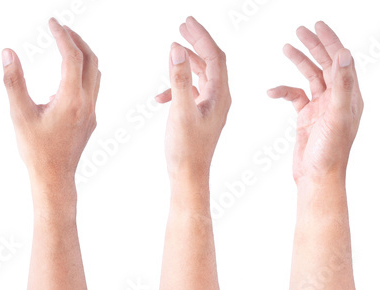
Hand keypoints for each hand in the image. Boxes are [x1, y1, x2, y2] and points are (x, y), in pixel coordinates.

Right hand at [2, 19, 98, 190]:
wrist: (54, 177)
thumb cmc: (35, 149)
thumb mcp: (19, 114)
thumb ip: (13, 81)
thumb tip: (8, 52)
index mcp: (71, 99)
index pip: (72, 56)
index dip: (62, 35)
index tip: (51, 22)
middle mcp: (87, 103)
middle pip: (90, 59)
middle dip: (76, 39)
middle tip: (59, 28)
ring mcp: (92, 111)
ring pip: (95, 73)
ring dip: (82, 55)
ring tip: (64, 44)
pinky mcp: (91, 119)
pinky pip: (92, 88)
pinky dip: (82, 72)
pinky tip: (64, 76)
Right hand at [154, 17, 229, 183]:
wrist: (189, 178)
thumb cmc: (186, 149)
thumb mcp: (180, 111)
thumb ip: (179, 79)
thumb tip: (177, 48)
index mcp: (220, 95)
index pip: (214, 56)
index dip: (202, 36)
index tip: (187, 22)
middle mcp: (220, 98)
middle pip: (211, 62)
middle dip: (197, 43)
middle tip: (182, 26)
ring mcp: (211, 107)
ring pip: (202, 76)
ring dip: (188, 61)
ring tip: (173, 48)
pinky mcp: (201, 116)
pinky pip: (192, 92)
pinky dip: (177, 86)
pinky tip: (160, 96)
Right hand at [267, 21, 361, 184]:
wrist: (317, 178)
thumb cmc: (332, 151)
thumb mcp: (338, 114)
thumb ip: (342, 83)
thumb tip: (344, 53)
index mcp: (350, 96)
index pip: (342, 61)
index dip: (330, 41)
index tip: (318, 26)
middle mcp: (337, 99)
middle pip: (326, 65)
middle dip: (314, 46)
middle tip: (301, 30)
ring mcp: (321, 108)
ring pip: (310, 77)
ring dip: (300, 62)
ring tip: (287, 47)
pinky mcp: (306, 117)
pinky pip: (294, 96)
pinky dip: (283, 90)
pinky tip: (272, 91)